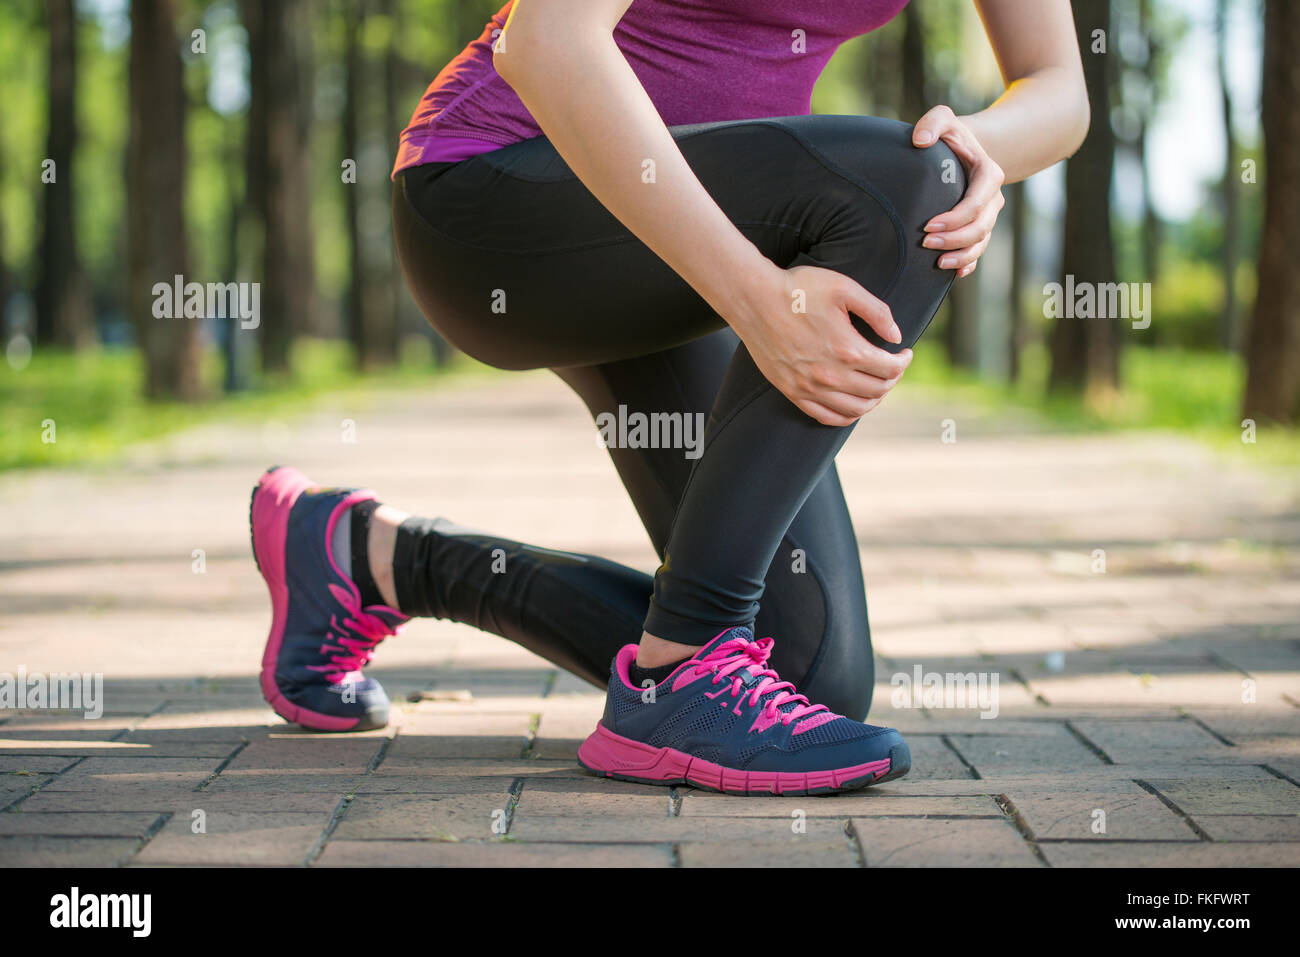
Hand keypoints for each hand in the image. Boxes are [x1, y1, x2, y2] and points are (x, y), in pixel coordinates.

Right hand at [730, 263, 912, 426]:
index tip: (905, 352)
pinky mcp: (792, 392)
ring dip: (874, 400)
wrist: (754, 299)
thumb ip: (877, 312)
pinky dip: (847, 416)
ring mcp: (809, 388)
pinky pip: (827, 417)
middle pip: (876, 391)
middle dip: (892, 379)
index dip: (904, 361)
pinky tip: (853, 404)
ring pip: (855, 409)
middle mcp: (830, 375)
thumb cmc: (798, 289)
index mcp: (847, 349)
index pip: (890, 369)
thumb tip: (895, 337)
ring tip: (876, 384)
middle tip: (893, 366)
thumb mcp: (845, 288)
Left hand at [912, 105, 1004, 278]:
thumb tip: (919, 140)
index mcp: (988, 175)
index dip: (954, 219)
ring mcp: (988, 215)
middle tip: (925, 244)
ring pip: (980, 242)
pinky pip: (978, 250)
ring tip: (937, 263)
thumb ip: (933, 122)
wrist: (960, 150)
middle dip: (953, 240)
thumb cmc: (949, 136)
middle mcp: (993, 198)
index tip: (928, 226)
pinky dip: (968, 263)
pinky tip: (954, 273)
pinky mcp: (979, 227)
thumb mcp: (943, 120)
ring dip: (961, 256)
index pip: (975, 204)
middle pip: (979, 227)